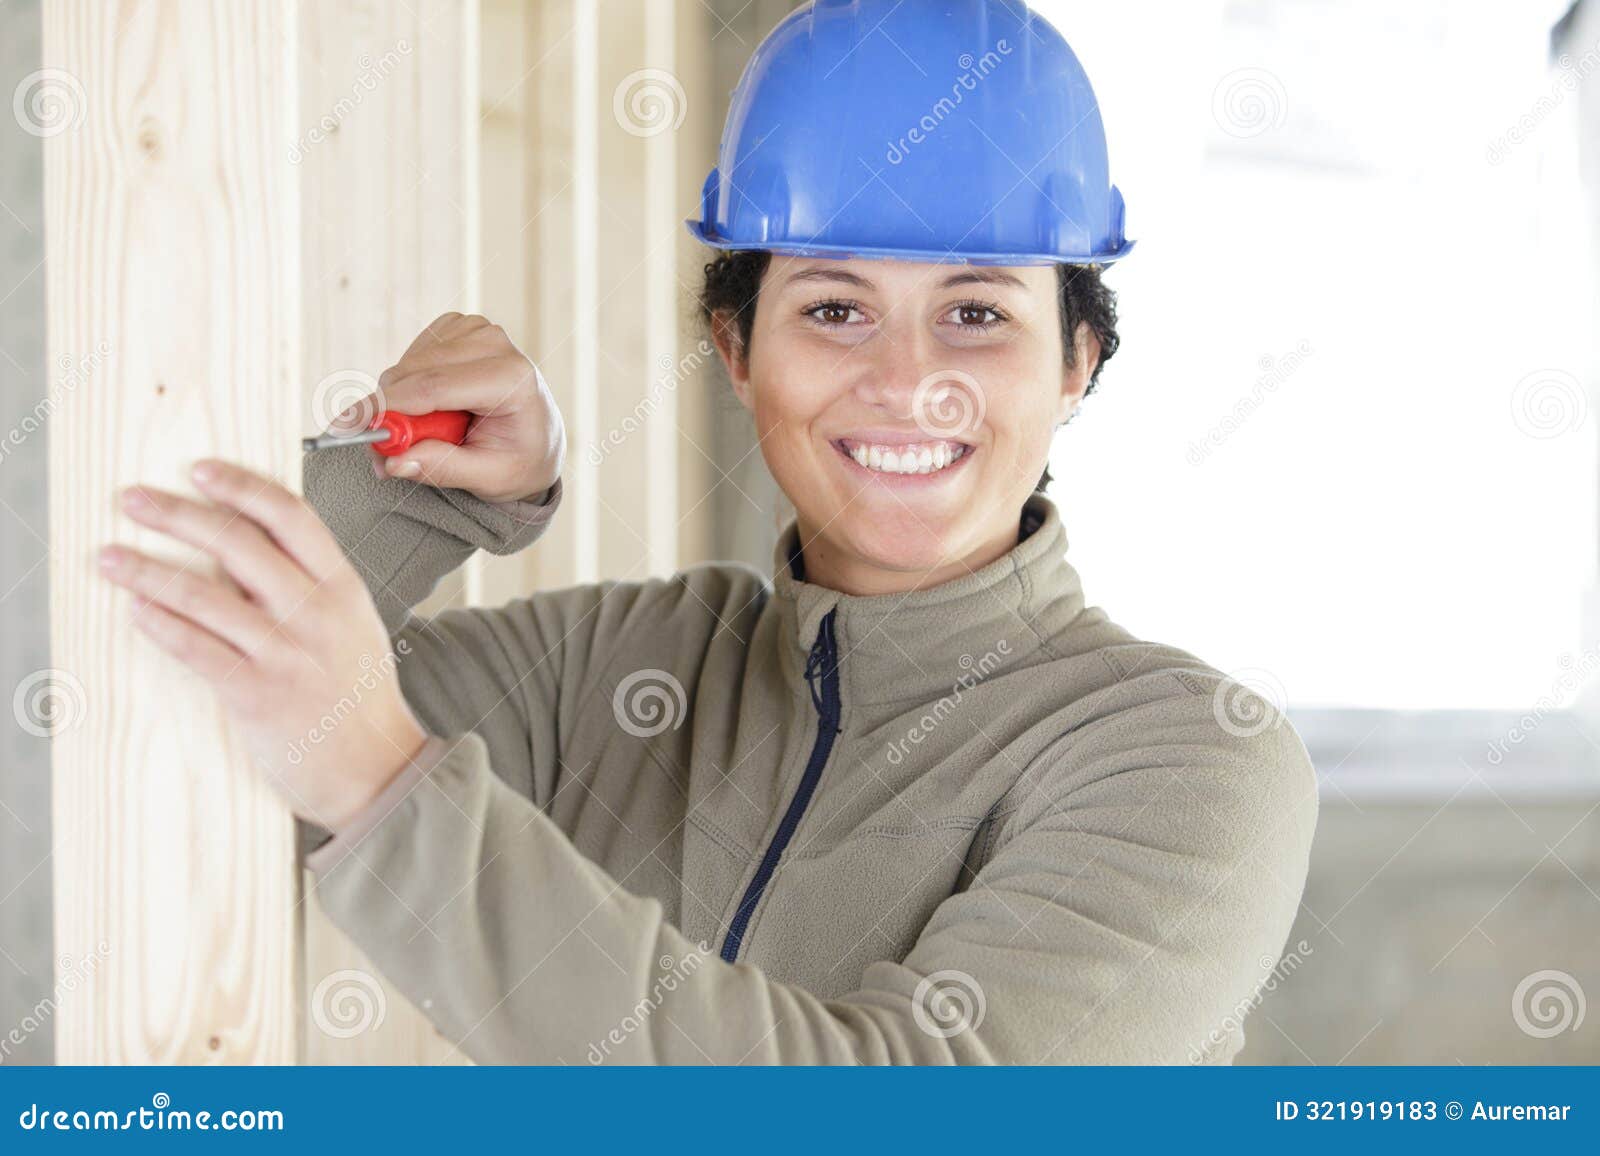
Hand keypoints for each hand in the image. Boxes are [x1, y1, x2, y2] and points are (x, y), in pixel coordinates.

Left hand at [97, 459, 430, 832]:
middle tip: (135, 499)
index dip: (241, 486)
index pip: (290, 516)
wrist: (376, 767)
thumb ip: (308, 586)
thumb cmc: (358, 695)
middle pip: (238, 544)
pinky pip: (198, 650)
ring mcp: (286, 654)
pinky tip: (138, 609)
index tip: (201, 470)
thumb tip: (239, 549)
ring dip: (148, 571)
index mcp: (341, 588)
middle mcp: (315, 614)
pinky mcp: (258, 695)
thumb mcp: (352, 625)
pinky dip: (162, 625)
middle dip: (178, 514)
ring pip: (205, 597)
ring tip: (112, 557)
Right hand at [330, 312, 565, 503]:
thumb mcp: (491, 478)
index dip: (385, 406)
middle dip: (385, 414)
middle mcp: (495, 344)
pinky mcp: (457, 328)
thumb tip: (394, 462)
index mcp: (512, 378)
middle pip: (414, 374)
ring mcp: (476, 330)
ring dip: (397, 404)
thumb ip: (443, 469)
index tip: (346, 427)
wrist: (539, 436)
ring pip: (406, 366)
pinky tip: (432, 407)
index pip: (434, 386)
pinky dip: (408, 386)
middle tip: (379, 456)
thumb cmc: (519, 459)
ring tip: (420, 439)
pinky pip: (410, 359)